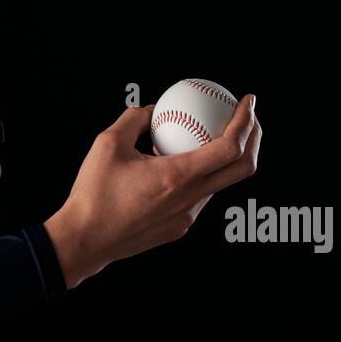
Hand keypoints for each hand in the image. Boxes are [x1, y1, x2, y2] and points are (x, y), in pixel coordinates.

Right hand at [44, 95, 261, 289]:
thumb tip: (151, 109)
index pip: (230, 147)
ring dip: (227, 158)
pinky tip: (181, 164)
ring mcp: (187, 216)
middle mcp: (190, 198)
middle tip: (247, 116)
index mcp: (178, 176)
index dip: (246, 121)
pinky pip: (198, 196)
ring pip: (220, 183)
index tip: (247, 100)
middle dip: (254, 137)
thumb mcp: (108, 143)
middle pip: (243, 168)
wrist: (86, 240)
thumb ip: (134, 119)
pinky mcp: (178, 227)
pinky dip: (200, 175)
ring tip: (215, 136)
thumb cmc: (94, 192)